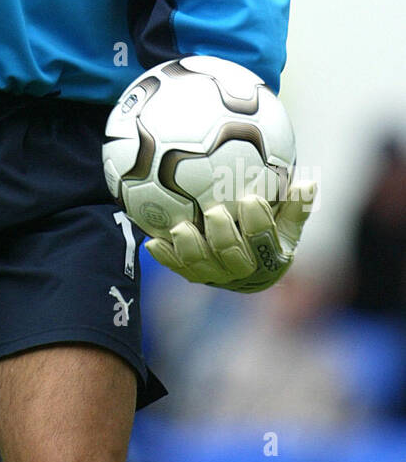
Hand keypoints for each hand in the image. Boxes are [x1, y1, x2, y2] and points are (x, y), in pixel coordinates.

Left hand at [144, 181, 316, 291]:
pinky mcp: (192, 274)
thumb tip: (309, 185)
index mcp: (272, 258)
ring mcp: (216, 276)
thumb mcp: (285, 214)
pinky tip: (153, 240)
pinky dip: (166, 255)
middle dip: (225, 238)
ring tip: (181, 228)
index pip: (267, 244)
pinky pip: (176, 267)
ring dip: (190, 249)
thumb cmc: (268, 220)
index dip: (259, 225)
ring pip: (201, 269)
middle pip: (234, 261)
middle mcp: (244, 273)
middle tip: (214, 212)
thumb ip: (294, 203)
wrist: (243, 242)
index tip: (251, 198)